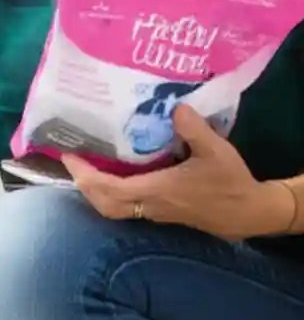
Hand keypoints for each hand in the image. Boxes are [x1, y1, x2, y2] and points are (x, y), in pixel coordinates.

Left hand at [61, 104, 294, 239]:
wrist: (250, 212)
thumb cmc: (231, 183)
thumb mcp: (216, 151)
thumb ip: (194, 128)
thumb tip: (175, 107)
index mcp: (156, 191)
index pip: (109, 189)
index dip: (85, 175)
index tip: (69, 155)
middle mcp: (150, 205)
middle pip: (103, 204)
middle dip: (83, 185)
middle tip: (73, 161)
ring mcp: (154, 212)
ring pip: (113, 208)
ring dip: (95, 190)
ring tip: (87, 165)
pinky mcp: (161, 212)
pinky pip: (127, 205)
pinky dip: (112, 192)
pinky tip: (114, 172)